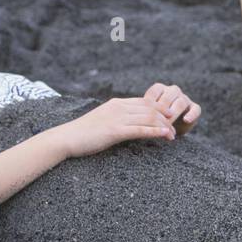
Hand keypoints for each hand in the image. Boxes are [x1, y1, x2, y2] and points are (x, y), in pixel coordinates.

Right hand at [52, 96, 177, 157]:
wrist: (66, 138)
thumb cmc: (81, 133)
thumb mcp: (101, 121)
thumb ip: (115, 118)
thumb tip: (126, 126)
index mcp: (116, 103)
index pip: (145, 102)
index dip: (160, 110)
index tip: (169, 120)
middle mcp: (118, 107)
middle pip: (150, 108)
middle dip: (166, 119)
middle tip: (175, 130)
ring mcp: (117, 118)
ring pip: (149, 118)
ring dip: (164, 126)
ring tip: (173, 136)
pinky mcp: (115, 130)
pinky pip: (140, 129)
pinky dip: (156, 131)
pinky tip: (165, 136)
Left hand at [143, 83, 201, 135]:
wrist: (170, 127)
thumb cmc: (154, 120)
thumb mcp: (147, 114)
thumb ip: (141, 111)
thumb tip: (128, 114)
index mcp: (160, 89)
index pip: (155, 90)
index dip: (150, 100)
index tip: (144, 111)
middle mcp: (173, 91)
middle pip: (169, 96)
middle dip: (162, 108)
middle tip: (156, 121)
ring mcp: (184, 99)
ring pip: (181, 102)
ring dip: (174, 113)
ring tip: (169, 124)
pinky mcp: (194, 108)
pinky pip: (195, 109)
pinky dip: (192, 114)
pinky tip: (186, 120)